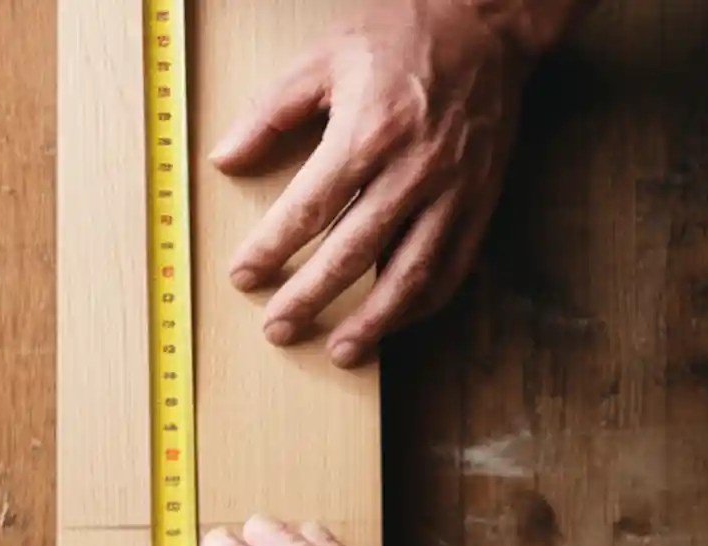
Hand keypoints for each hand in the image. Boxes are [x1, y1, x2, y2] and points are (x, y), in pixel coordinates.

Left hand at [212, 0, 585, 366]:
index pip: (309, 208)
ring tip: (341, 351)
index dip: (271, 249)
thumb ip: (268, 113)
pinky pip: (452, 265)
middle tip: (276, 329)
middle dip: (310, 298)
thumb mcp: (322, 59)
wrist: (484, 24)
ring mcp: (453, 190)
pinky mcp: (480, 200)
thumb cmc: (399, 37)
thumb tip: (223, 160)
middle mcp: (413, 169)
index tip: (243, 276)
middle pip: (353, 253)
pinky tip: (395, 321)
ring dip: (374, 320)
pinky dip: (423, 302)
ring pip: (410, 272)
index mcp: (368, 132)